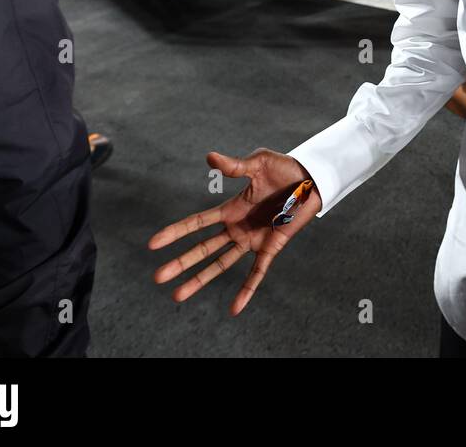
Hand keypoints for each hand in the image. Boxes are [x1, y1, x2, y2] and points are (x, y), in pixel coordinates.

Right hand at [149, 149, 319, 314]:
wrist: (312, 179)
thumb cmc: (284, 168)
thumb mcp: (258, 163)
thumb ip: (235, 166)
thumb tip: (209, 157)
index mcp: (231, 208)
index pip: (197, 223)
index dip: (175, 232)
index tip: (153, 244)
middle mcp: (237, 227)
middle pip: (203, 248)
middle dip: (181, 262)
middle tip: (158, 277)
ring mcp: (252, 240)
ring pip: (221, 264)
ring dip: (200, 280)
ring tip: (178, 296)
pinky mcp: (271, 248)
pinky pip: (256, 273)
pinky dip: (246, 291)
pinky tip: (234, 309)